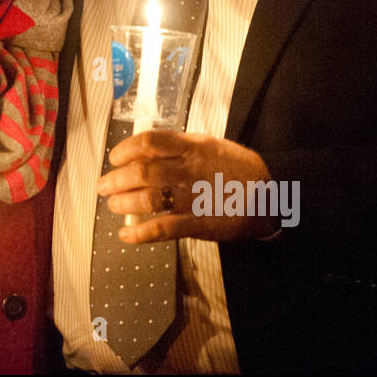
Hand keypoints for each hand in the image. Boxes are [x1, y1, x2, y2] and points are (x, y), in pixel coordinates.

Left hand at [97, 131, 278, 243]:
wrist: (273, 195)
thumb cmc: (237, 169)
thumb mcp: (211, 146)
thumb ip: (181, 147)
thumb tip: (145, 151)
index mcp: (193, 147)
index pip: (150, 142)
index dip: (126, 150)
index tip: (114, 158)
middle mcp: (191, 169)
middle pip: (143, 171)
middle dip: (116, 179)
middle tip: (103, 186)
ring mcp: (195, 197)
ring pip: (150, 198)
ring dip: (124, 202)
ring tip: (113, 205)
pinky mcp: (200, 223)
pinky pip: (164, 228)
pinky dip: (140, 233)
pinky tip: (126, 235)